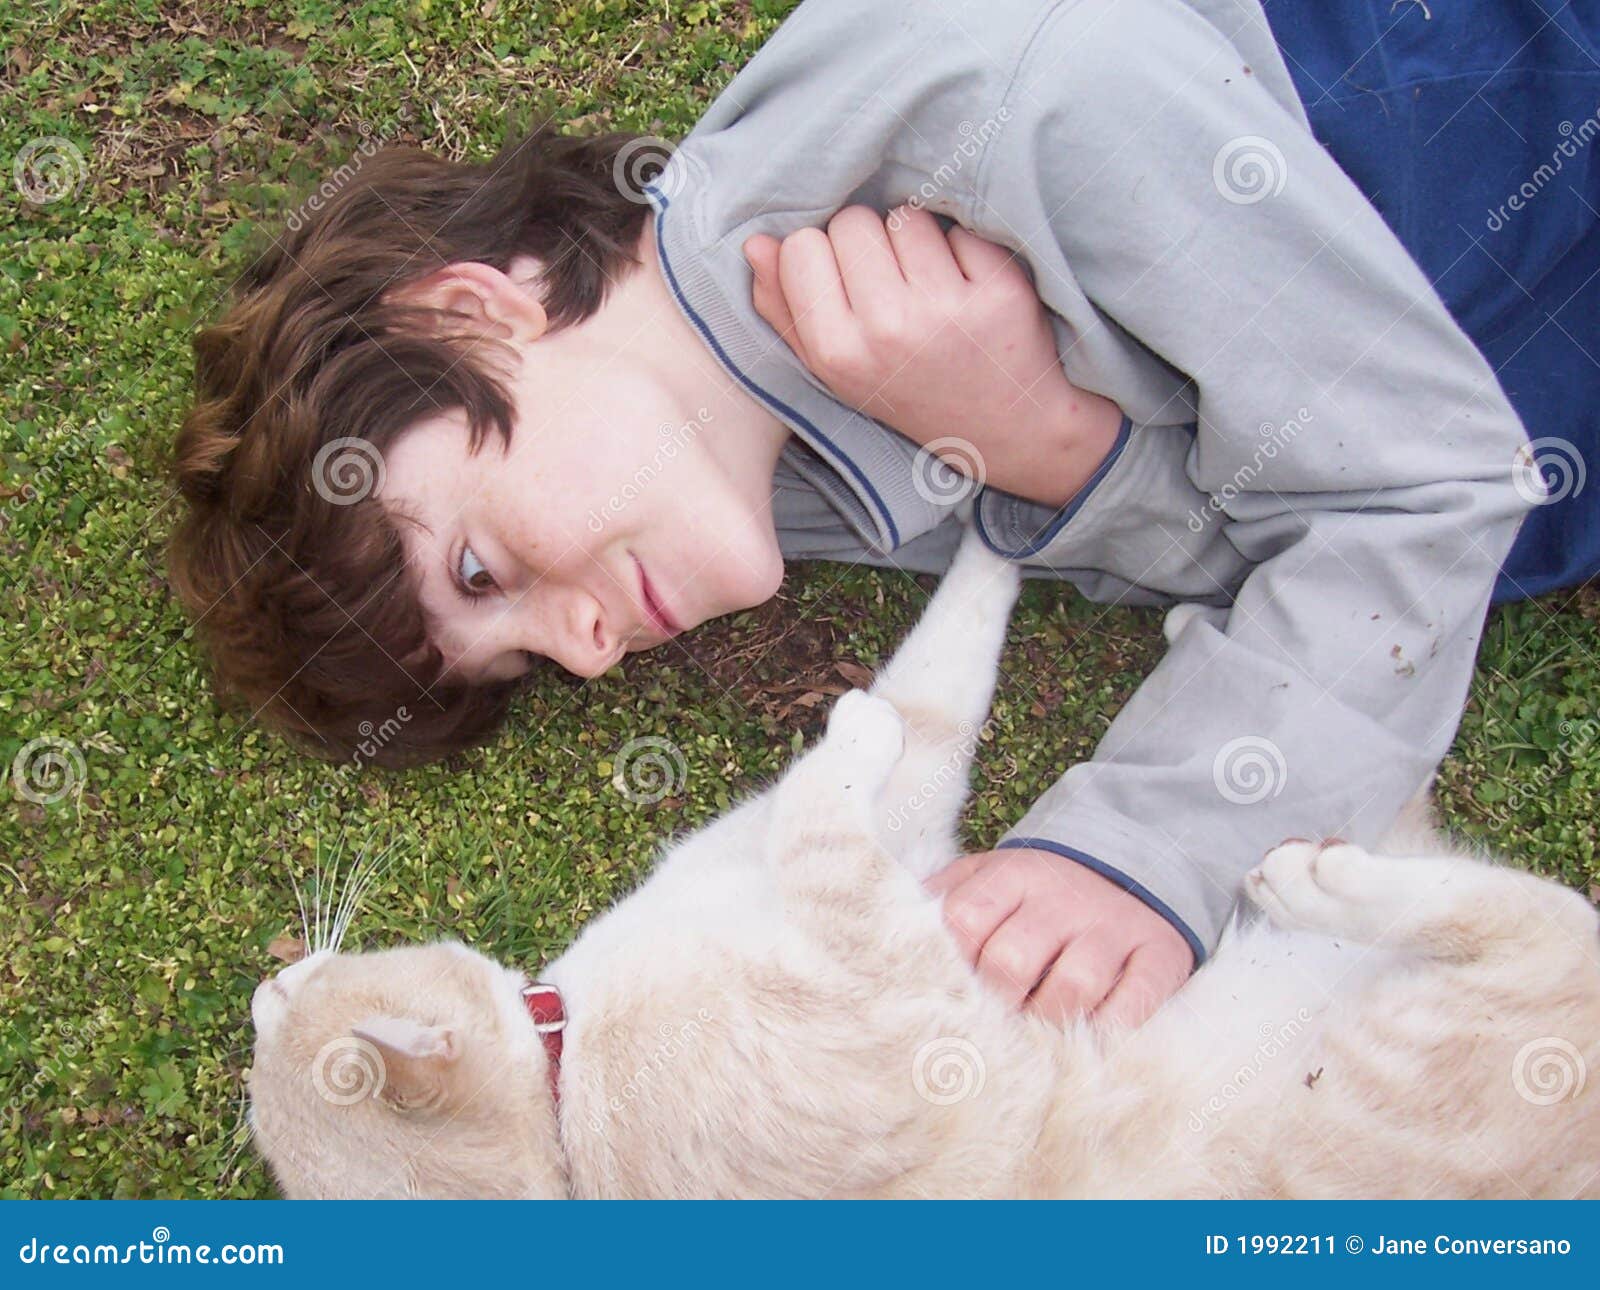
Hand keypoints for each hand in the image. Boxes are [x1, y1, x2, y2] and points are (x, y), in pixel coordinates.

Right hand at [743, 205, 1123, 508]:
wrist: (1006, 429)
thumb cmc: (909, 390)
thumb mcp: (836, 370)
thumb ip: (785, 310)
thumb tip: (756, 244)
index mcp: (838, 352)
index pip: (802, 245)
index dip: (824, 254)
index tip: (848, 284)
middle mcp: (888, 330)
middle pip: (852, 221)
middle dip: (870, 243)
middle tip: (894, 286)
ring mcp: (946, 309)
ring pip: (906, 217)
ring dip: (916, 240)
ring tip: (930, 286)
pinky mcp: (998, 291)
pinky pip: (960, 228)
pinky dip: (964, 248)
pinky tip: (968, 288)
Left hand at [926, 847, 1195, 1028]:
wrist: (1135, 865)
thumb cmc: (1041, 891)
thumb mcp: (991, 875)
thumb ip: (943, 896)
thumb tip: (885, 929)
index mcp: (1014, 875)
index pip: (965, 918)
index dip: (951, 962)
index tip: (950, 987)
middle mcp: (1064, 898)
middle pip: (1012, 960)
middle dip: (995, 1000)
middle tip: (993, 1018)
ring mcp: (1114, 928)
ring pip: (1072, 987)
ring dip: (1048, 1022)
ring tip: (1036, 1032)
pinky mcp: (1160, 956)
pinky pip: (1135, 1003)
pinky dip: (1111, 1029)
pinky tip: (1091, 1038)